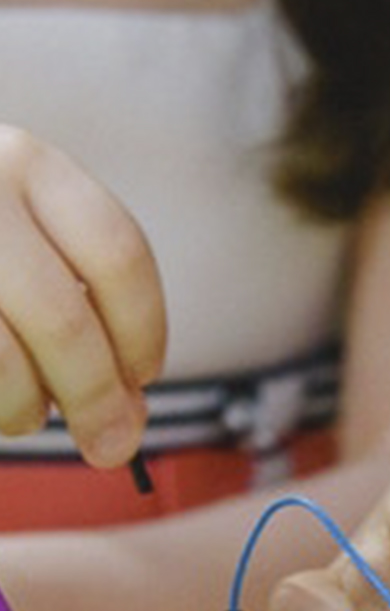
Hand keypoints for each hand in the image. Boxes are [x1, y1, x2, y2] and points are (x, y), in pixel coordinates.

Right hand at [0, 126, 165, 466]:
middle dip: (96, 395)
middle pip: (63, 316)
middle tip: (114, 446)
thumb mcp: (23, 240)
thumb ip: (80, 305)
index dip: (142, 327)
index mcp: (31, 165)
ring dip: (27, 406)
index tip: (145, 377)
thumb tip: (129, 416)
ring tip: (31, 417)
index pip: (118, 254)